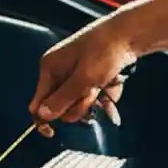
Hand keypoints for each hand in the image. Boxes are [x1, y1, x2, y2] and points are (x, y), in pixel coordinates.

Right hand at [31, 16, 137, 135]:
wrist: (129, 34)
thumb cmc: (104, 51)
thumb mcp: (83, 80)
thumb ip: (62, 100)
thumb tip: (42, 115)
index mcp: (50, 69)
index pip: (38, 103)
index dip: (44, 118)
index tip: (52, 133)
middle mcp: (59, 73)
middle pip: (61, 107)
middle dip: (79, 105)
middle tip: (93, 92)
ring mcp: (75, 75)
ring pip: (79, 104)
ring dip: (94, 101)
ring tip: (104, 85)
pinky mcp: (90, 77)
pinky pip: (94, 97)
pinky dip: (104, 96)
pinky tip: (112, 85)